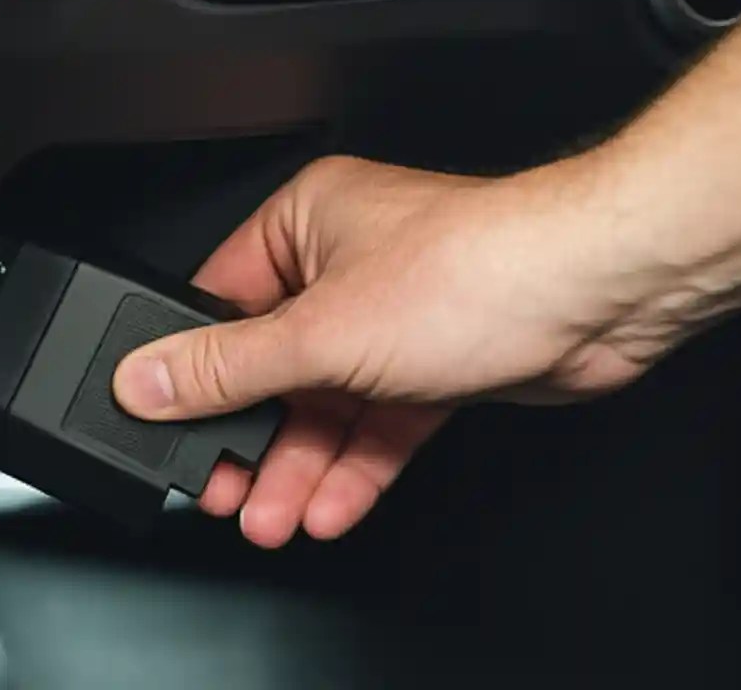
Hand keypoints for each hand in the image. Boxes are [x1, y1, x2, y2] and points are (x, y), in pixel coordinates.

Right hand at [113, 155, 677, 546]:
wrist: (594, 297)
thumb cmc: (475, 269)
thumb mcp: (320, 332)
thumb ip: (226, 366)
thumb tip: (146, 375)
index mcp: (307, 224)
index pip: (222, 303)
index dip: (193, 372)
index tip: (170, 426)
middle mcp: (349, 264)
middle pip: (277, 365)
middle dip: (254, 438)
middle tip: (227, 492)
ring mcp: (396, 317)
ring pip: (329, 403)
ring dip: (302, 465)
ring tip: (273, 516)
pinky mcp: (437, 362)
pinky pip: (380, 421)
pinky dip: (356, 465)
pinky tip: (331, 505)